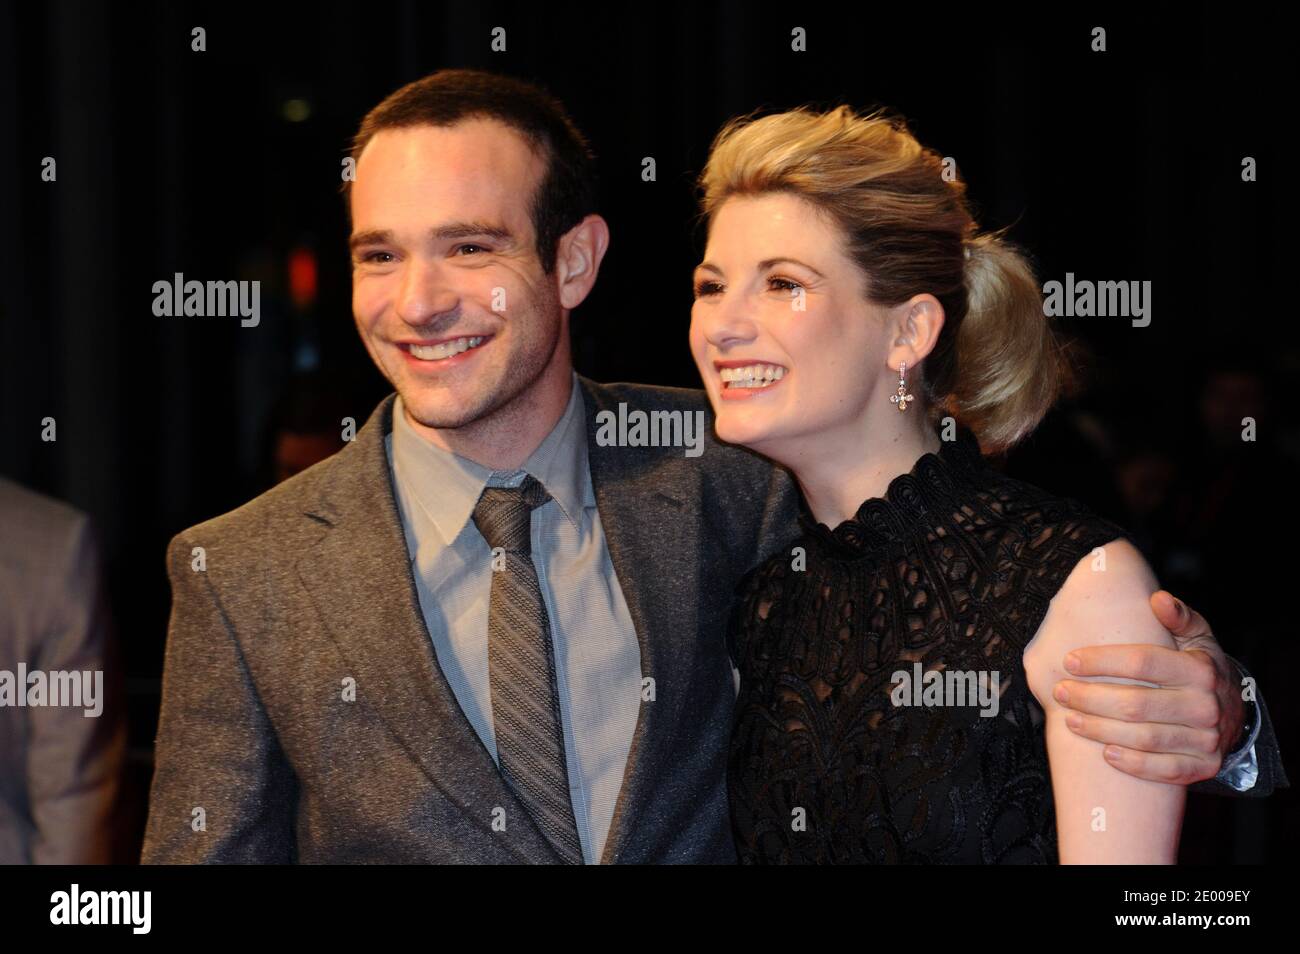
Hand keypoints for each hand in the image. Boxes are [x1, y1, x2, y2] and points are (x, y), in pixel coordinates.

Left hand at [1052, 590, 1244, 784]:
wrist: (1235, 711)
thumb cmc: (1200, 667)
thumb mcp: (1197, 637)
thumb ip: (1179, 616)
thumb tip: (1158, 599)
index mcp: (1199, 670)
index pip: (1142, 662)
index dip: (1102, 661)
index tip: (1069, 660)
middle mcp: (1205, 706)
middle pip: (1137, 704)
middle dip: (1091, 698)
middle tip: (1061, 692)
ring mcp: (1207, 739)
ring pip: (1145, 738)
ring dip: (1102, 730)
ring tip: (1070, 720)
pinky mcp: (1204, 765)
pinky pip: (1165, 770)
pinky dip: (1134, 764)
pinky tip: (1105, 754)